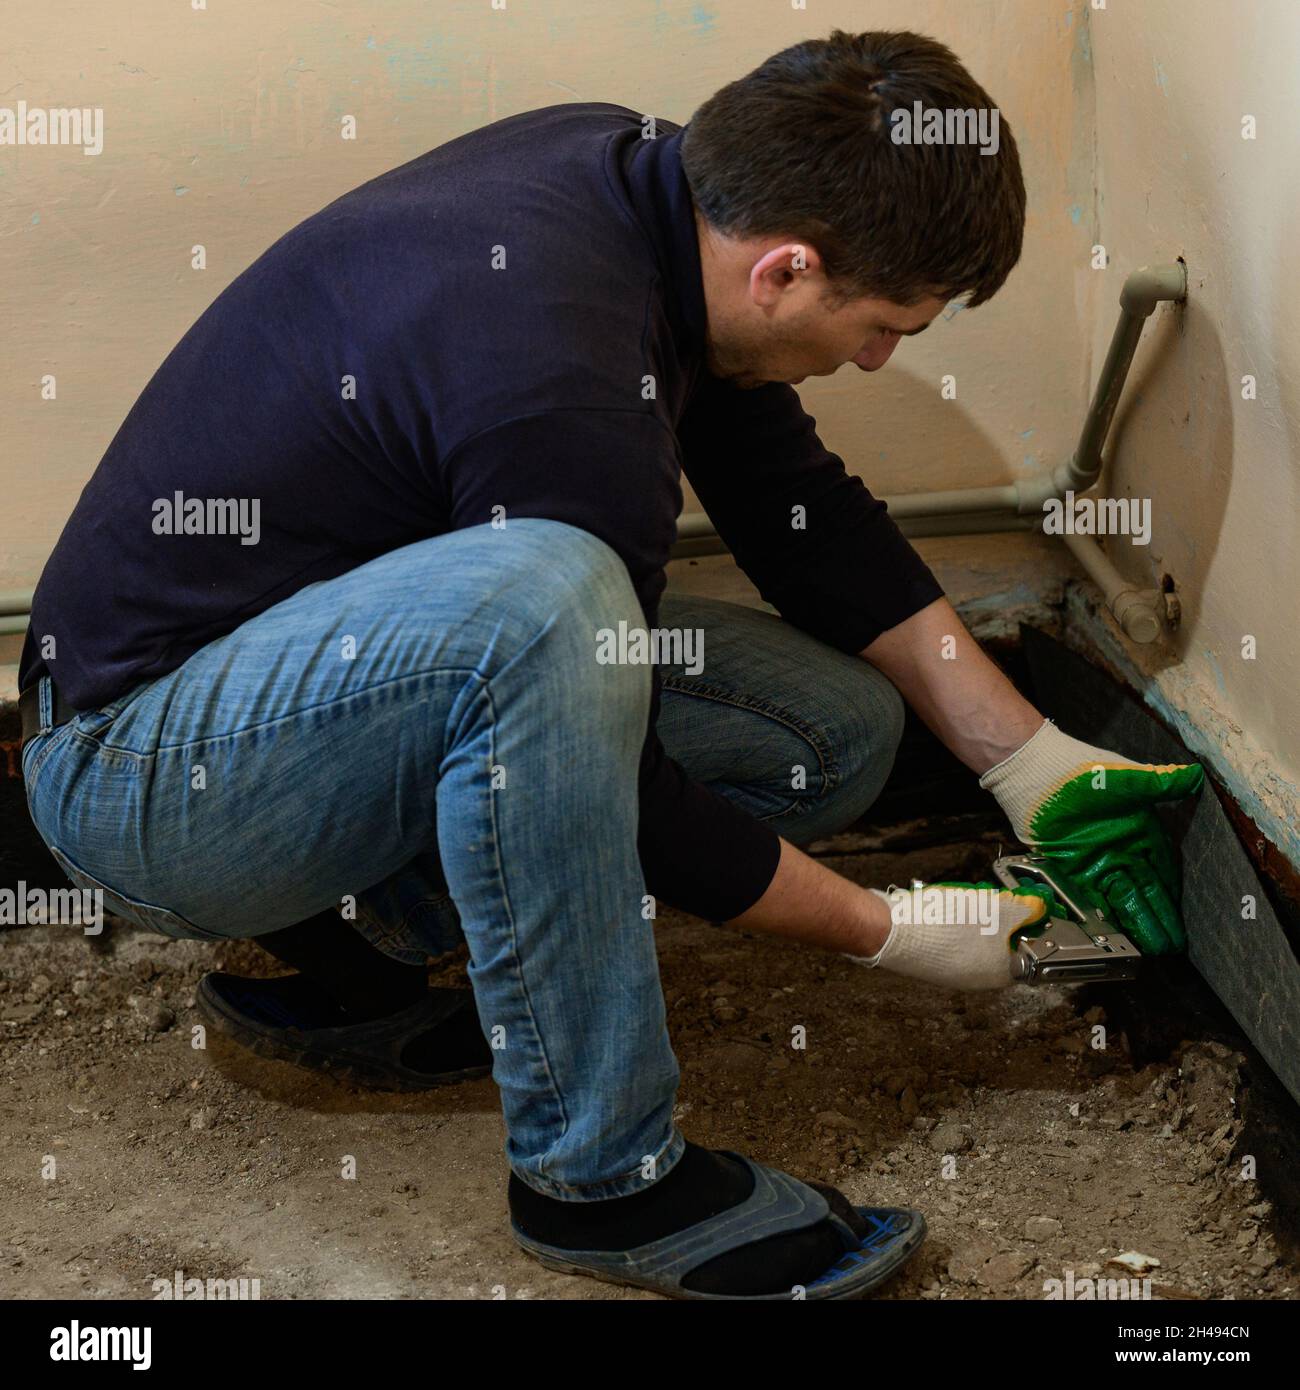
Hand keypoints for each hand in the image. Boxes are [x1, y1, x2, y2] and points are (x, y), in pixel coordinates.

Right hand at [847, 883, 1050, 990]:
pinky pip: (956, 941)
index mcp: (1001, 973)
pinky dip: (957, 924)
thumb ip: (1024, 910)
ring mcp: (954, 973)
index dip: (1033, 924)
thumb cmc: (946, 924)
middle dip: (1003, 918)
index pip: (1031, 950)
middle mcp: (980, 980)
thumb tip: (1040, 907)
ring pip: (979, 941)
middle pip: (1004, 944)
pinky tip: (946, 908)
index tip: (1030, 903)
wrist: (889, 931)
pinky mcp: (933, 963)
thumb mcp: (995, 910)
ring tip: (967, 898)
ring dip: (978, 918)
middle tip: (994, 896)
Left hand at [980, 719, 1203, 953]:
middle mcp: (1120, 851)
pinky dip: (1099, 916)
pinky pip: (1088, 897)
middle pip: (1144, 892)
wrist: (1034, 771)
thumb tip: (1195, 776)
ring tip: (1148, 949)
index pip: (1163, 873)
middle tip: (1172, 947)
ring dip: (1133, 924)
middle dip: (1158, 920)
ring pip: (1119, 900)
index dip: (1172, 898)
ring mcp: (1094, 860)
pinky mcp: (1069, 867)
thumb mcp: (1126, 777)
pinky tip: (1110, 935)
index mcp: (1140, 832)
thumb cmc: (1081, 770)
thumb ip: (1160, 783)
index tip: (1185, 922)